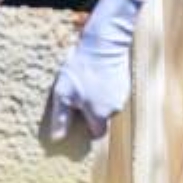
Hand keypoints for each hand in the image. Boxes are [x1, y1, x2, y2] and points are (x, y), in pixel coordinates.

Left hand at [44, 0, 146, 141]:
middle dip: (92, 111)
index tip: (77, 119)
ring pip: (108, 103)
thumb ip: (61, 118)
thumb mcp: (63, 93)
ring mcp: (122, 94)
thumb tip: (57, 139)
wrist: (103, 43)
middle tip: (77, 96)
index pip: (97, 134)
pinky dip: (105, 86)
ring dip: (98, 98)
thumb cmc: (81, 69)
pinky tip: (95, 74)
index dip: (87, 128)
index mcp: (100, 114)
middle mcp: (115, 108)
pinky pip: (114, 91)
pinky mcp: (125, 81)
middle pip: (103, 118)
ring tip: (86, 82)